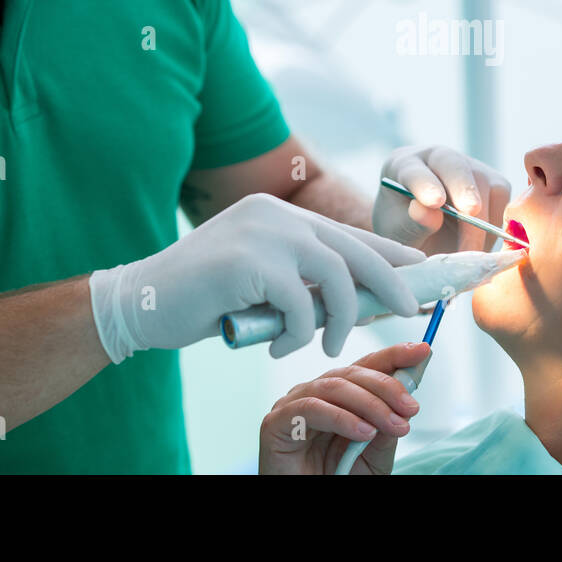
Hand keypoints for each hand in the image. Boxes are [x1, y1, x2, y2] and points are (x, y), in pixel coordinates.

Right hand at [88, 193, 424, 361]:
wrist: (140, 303)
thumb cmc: (203, 299)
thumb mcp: (263, 282)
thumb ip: (301, 280)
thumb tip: (358, 300)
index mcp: (280, 214)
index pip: (347, 232)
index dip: (388, 253)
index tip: (421, 274)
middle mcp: (275, 214)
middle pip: (353, 248)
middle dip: (390, 282)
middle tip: (411, 312)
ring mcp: (262, 233)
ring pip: (334, 275)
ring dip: (342, 318)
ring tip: (330, 348)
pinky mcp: (248, 261)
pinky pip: (298, 303)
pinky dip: (297, 333)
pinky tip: (277, 347)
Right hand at [259, 341, 430, 473]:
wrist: (311, 505)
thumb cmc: (339, 479)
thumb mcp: (375, 453)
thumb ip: (388, 427)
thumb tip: (406, 399)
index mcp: (338, 395)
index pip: (366, 366)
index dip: (393, 355)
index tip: (422, 352)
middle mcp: (314, 393)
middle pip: (352, 373)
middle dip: (387, 386)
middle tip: (411, 406)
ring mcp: (293, 405)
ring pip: (334, 386)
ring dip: (371, 403)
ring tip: (394, 424)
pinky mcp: (276, 423)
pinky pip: (311, 408)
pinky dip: (342, 417)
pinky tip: (364, 431)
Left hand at [374, 145, 510, 254]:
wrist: (427, 238)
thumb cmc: (407, 233)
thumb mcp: (402, 233)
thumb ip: (412, 222)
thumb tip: (425, 209)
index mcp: (403, 165)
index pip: (413, 170)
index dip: (425, 184)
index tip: (434, 203)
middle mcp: (437, 158)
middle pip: (454, 166)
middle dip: (464, 189)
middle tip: (471, 212)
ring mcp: (468, 167)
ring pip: (485, 183)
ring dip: (482, 219)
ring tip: (469, 252)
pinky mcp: (492, 182)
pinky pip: (501, 198)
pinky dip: (496, 223)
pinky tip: (482, 244)